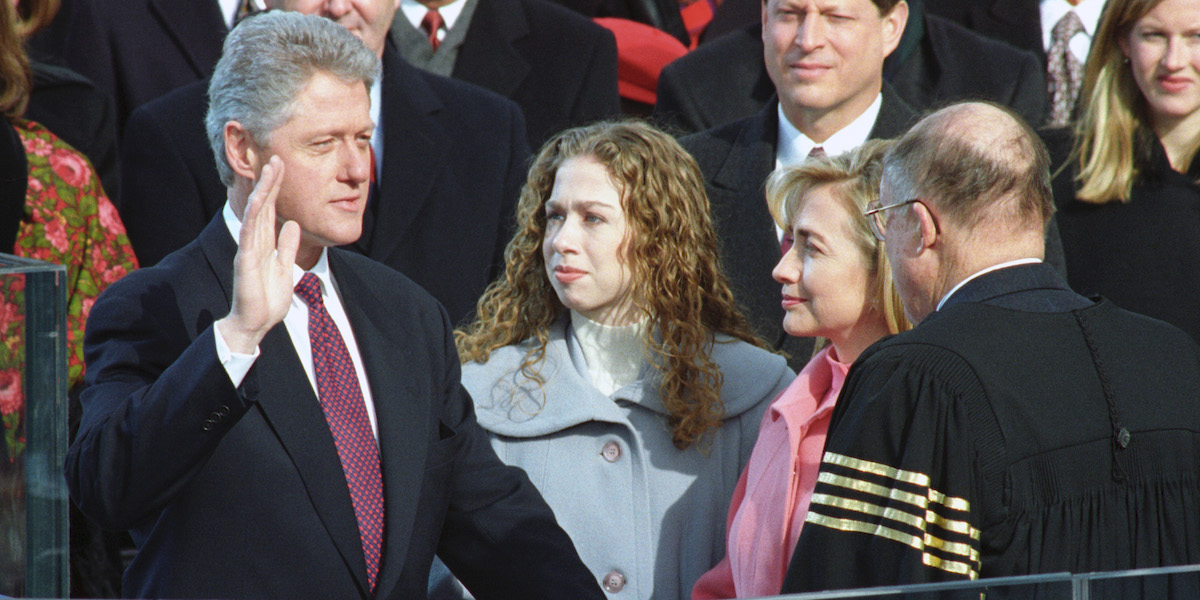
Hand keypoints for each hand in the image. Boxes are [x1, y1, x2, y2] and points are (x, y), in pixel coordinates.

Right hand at [217, 156, 299, 353]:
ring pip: (255, 214)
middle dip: (270, 182)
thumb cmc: (267, 299)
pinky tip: (260, 200)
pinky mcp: (245, 260)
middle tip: (277, 157)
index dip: (277, 189)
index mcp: (264, 243)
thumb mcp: (284, 267)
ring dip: (263, 191)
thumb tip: (292, 224)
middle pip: (263, 206)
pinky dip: (254, 216)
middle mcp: (254, 242)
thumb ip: (286, 246)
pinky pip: (249, 234)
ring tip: (269, 170)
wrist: (254, 323)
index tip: (282, 167)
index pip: (271, 210)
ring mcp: (248, 249)